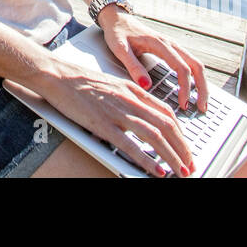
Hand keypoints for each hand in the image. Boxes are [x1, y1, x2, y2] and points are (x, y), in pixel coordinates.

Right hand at [42, 59, 194, 177]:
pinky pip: (130, 144)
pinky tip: (157, 170)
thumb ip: (129, 98)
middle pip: (167, 125)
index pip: (166, 112)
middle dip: (183, 148)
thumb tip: (142, 114)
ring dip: (172, 156)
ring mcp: (117, 112)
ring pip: (155, 135)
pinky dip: (147, 159)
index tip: (185, 146)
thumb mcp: (112, 84)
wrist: (57, 74)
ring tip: (181, 171)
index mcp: (133, 90)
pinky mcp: (103, 124)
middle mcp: (130, 100)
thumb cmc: (79, 80)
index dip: (181, 132)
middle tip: (189, 164)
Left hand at [96, 5, 208, 112]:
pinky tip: (193, 89)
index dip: (185, 87)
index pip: (181, 68)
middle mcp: (171, 44)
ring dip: (201, 83)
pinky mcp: (171, 49)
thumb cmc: (118, 32)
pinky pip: (189, 63)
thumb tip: (146, 85)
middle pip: (196, 66)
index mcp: (160, 44)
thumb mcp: (120, 49)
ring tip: (201, 103)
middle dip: (202, 88)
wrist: (117, 18)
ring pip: (196, 64)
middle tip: (202, 108)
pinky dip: (196, 77)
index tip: (183, 104)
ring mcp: (173, 46)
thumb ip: (133, 66)